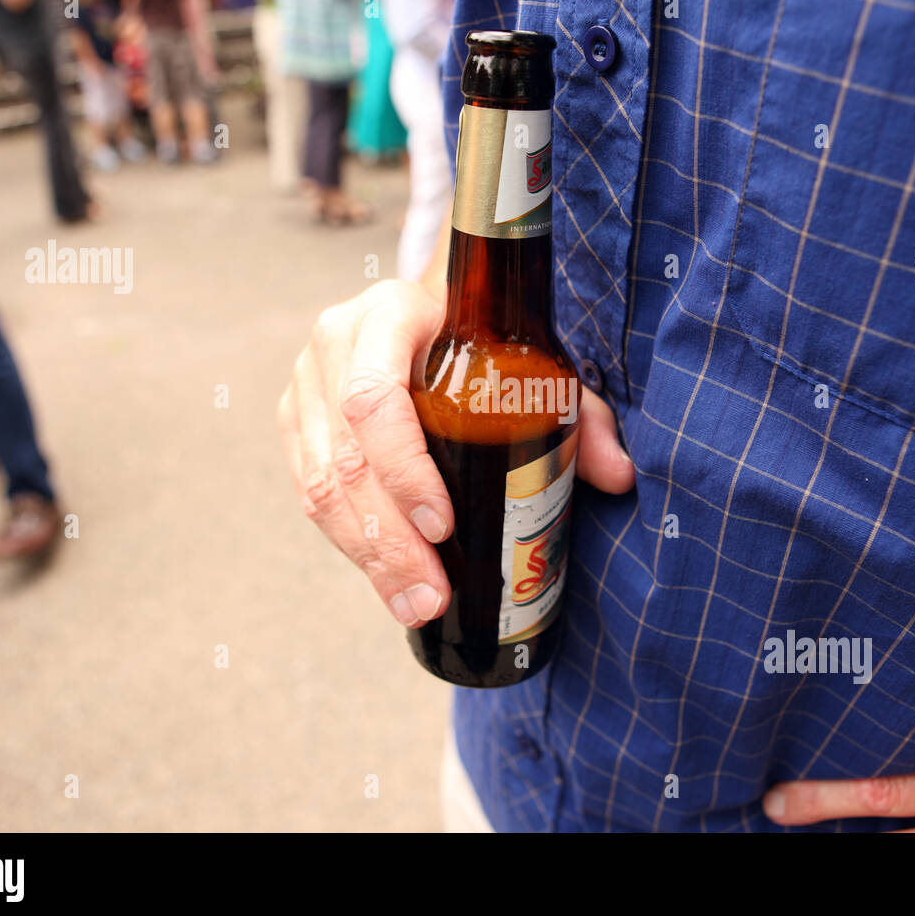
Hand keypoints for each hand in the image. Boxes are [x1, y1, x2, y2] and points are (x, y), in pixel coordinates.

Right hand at [277, 278, 634, 628]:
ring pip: (320, 485)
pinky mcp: (296, 421)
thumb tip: (618, 474)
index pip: (374, 398)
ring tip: (416, 604)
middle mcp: (335, 343)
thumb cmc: (487, 342)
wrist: (431, 311)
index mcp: (389, 315)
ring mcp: (306, 384)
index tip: (442, 527)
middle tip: (432, 595)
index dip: (402, 469)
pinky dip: (349, 543)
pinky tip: (387, 581)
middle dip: (388, 541)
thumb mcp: (538, 366)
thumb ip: (580, 417)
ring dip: (367, 557)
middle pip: (346, 458)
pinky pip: (309, 493)